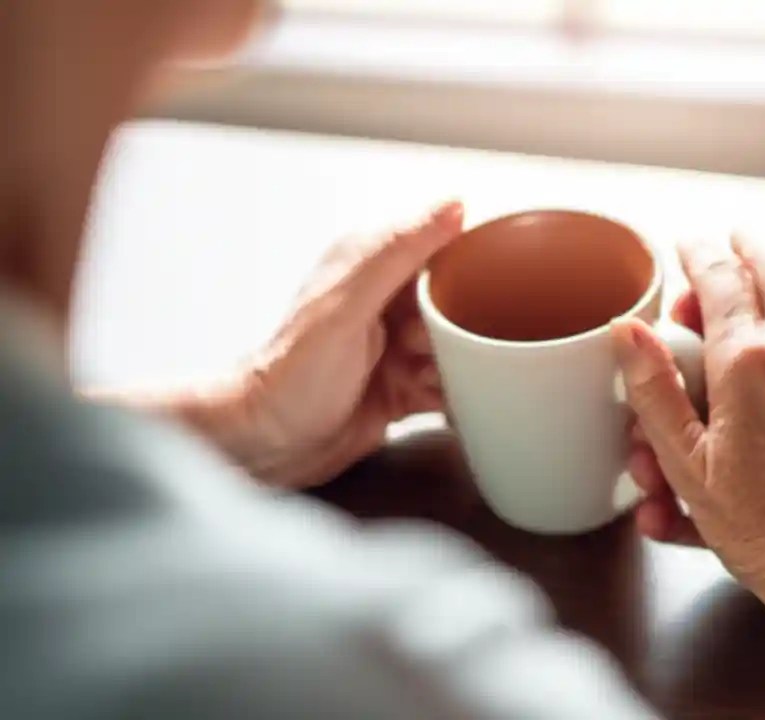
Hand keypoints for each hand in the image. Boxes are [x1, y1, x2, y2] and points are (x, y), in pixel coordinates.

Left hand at [179, 201, 463, 488]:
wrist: (269, 444)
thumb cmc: (293, 373)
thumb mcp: (349, 304)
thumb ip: (398, 252)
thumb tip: (452, 205)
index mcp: (370, 264)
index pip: (440, 246)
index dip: (464, 271)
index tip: (470, 295)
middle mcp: (385, 301)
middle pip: (457, 303)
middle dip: (458, 332)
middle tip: (424, 350)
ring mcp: (395, 345)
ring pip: (458, 347)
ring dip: (456, 368)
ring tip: (420, 381)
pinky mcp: (402, 385)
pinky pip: (449, 384)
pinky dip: (453, 396)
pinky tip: (439, 404)